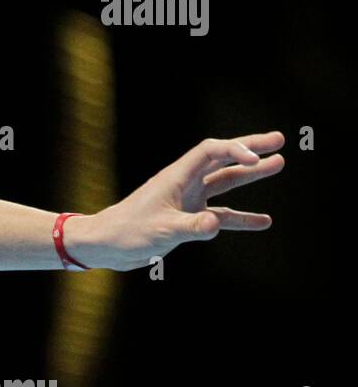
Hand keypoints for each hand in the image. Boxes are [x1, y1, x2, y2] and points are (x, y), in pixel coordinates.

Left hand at [65, 131, 285, 270]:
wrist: (107, 245)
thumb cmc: (128, 232)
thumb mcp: (162, 230)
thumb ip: (191, 227)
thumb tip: (215, 224)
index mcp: (177, 177)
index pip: (210, 151)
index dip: (235, 149)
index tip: (255, 159)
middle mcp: (185, 184)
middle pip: (222, 158)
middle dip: (250, 148)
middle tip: (280, 140)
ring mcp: (187, 200)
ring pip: (225, 182)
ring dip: (250, 175)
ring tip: (278, 163)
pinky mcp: (187, 219)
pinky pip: (221, 215)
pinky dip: (241, 218)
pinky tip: (263, 221)